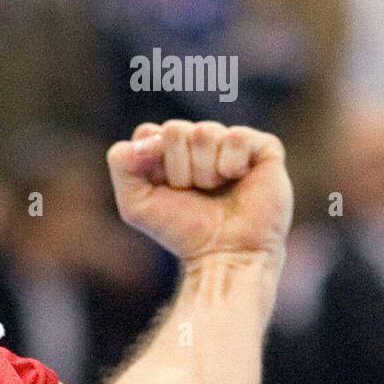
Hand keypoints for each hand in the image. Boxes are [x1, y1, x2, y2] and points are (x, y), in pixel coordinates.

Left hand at [106, 121, 292, 264]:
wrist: (224, 254)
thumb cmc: (181, 230)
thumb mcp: (136, 204)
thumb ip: (122, 165)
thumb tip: (136, 141)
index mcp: (168, 150)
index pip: (148, 133)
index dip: (151, 161)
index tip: (162, 188)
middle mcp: (198, 141)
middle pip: (174, 130)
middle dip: (178, 168)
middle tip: (192, 191)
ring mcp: (229, 142)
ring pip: (205, 132)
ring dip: (205, 171)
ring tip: (215, 189)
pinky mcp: (262, 147)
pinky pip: (236, 136)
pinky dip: (231, 165)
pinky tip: (238, 179)